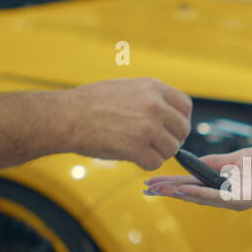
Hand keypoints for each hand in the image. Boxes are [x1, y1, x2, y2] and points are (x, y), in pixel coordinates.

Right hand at [64, 78, 191, 169]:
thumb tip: (169, 115)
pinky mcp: (137, 147)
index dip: (179, 121)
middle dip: (170, 140)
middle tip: (154, 144)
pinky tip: (132, 157)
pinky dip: (145, 164)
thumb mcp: (127, 88)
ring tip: (139, 149)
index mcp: (153, 87)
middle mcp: (155, 105)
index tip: (170, 129)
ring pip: (171, 149)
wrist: (67, 116)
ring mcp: (147, 126)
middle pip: (182, 131)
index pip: (185, 107)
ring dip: (157, 153)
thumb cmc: (91, 104)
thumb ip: (150, 98)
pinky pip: (156, 163)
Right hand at [145, 145, 251, 210]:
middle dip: (168, 191)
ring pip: (198, 197)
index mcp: (226, 186)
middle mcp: (226, 197)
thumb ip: (219, 161)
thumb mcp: (241, 157)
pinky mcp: (240, 201)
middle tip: (145, 189)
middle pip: (191, 194)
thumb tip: (197, 161)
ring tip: (156, 190)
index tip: (154, 181)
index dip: (174, 183)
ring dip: (176, 193)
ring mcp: (232, 200)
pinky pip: (214, 197)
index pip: (194, 185)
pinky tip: (181, 190)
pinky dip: (196, 193)